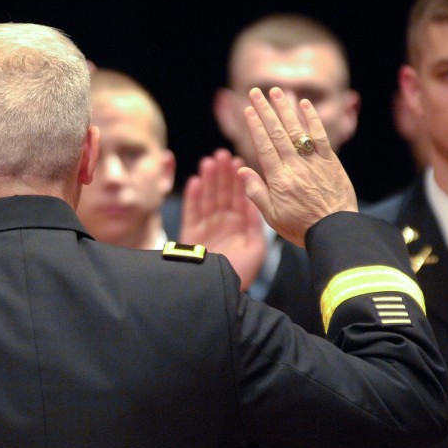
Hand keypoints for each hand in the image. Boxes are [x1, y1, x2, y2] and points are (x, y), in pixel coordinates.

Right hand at [181, 148, 266, 288]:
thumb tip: (252, 198)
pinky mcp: (191, 234)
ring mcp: (206, 227)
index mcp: (240, 224)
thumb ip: (254, 222)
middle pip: (222, 193)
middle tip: (221, 154)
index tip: (238, 160)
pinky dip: (193, 197)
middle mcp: (223, 223)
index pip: (239, 196)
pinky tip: (195, 182)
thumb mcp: (256, 247)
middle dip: (222, 173)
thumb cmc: (241, 273)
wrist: (220, 293)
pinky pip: (191, 212)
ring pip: (207, 198)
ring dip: (207, 180)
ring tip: (208, 162)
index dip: (238, 178)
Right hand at [239, 87, 356, 246]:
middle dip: (266, 110)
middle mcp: (295, 166)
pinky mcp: (331, 162)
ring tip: (277, 91)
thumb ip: (257, 192)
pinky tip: (304, 105)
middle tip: (256, 92)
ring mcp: (314, 162)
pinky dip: (312, 119)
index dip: (255, 126)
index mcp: (279, 180)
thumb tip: (242, 170)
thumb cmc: (302, 228)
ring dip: (286, 109)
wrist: (335, 232)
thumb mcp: (272, 217)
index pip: (264, 146)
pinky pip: (321, 136)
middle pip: (278, 133)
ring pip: (298, 130)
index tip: (249, 110)